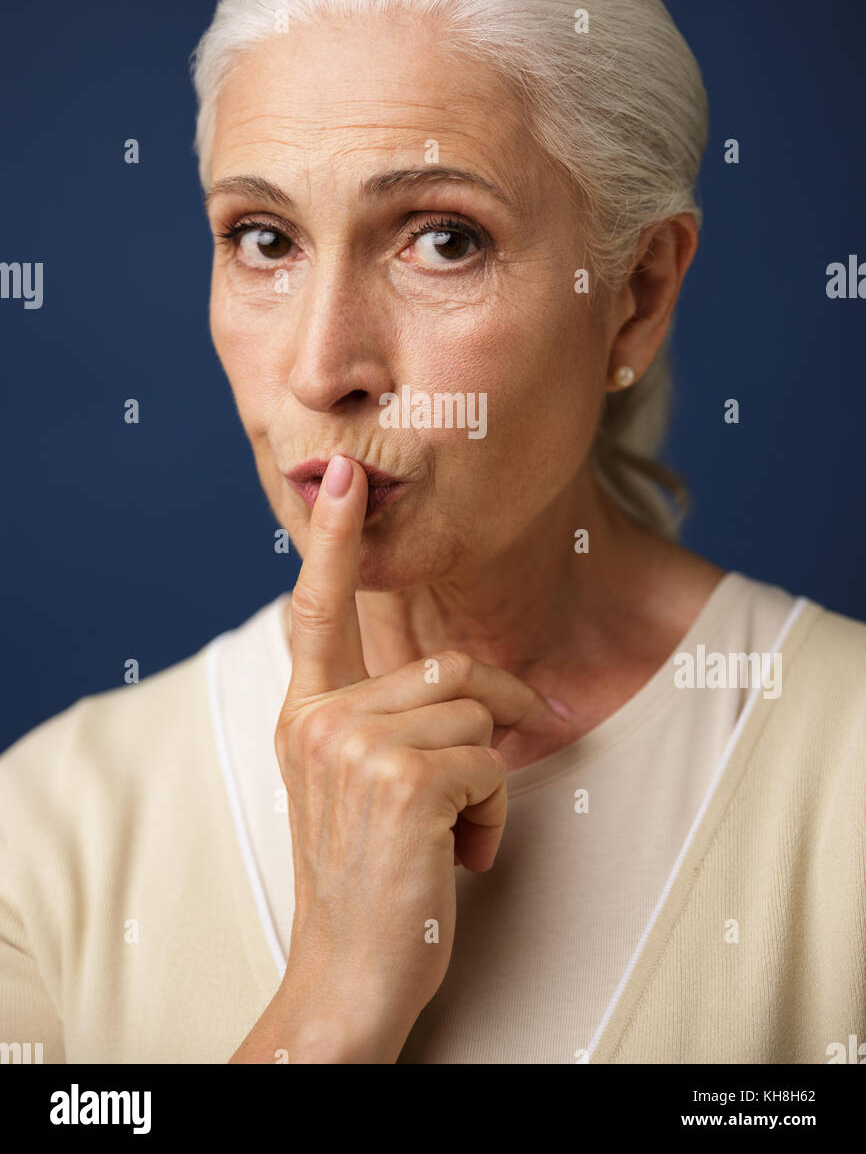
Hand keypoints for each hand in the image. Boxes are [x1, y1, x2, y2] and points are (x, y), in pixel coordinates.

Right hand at [273, 453, 562, 1057]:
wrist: (347, 978)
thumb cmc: (368, 882)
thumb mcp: (355, 788)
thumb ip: (380, 722)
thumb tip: (463, 687)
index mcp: (305, 713)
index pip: (317, 610)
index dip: (333, 540)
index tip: (343, 476)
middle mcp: (321, 719)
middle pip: (451, 671)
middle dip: (498, 720)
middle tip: (494, 778)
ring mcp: (356, 747)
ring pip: (478, 718)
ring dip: (491, 784)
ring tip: (457, 836)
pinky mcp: (402, 780)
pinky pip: (491, 763)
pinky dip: (496, 818)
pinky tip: (461, 859)